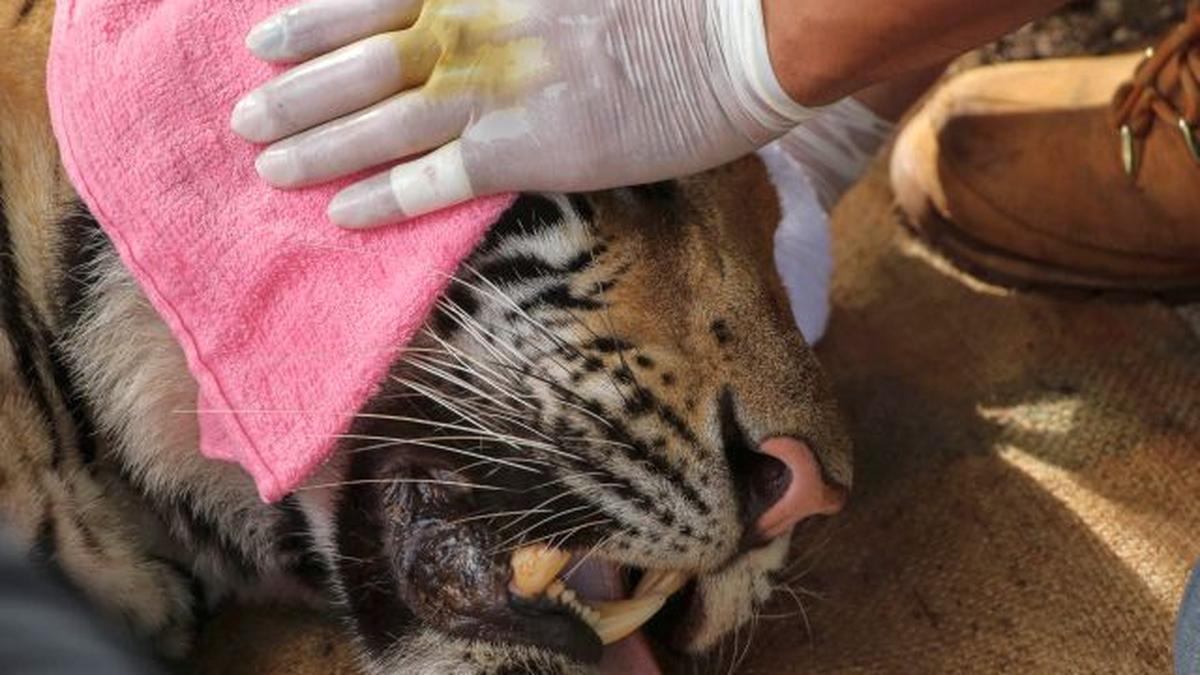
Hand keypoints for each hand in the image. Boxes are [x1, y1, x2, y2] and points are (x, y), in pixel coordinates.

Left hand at [231, 0, 810, 227]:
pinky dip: (383, 199)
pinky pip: (433, 181)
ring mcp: (493, 91)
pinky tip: (341, 216)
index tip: (263, 40)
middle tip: (243, 120)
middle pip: (356, 64)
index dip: (308, 21)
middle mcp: (470, 30)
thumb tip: (455, 3)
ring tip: (267, 168)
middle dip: (292, 93)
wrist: (731, 36)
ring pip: (377, 123)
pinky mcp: (525, 152)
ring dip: (315, 148)